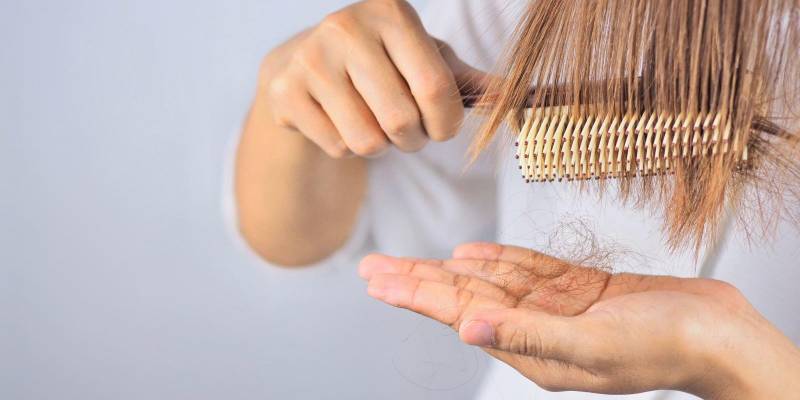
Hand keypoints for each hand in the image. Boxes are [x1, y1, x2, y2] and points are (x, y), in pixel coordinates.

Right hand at [259, 0, 484, 157]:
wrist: (304, 62)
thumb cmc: (381, 62)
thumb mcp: (425, 60)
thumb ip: (469, 81)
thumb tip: (522, 99)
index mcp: (391, 11)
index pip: (435, 88)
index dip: (446, 122)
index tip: (442, 124)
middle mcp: (347, 27)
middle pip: (401, 122)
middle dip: (414, 140)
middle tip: (407, 129)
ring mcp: (311, 58)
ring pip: (368, 141)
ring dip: (381, 146)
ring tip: (373, 121)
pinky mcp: (285, 91)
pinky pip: (338, 147)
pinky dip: (347, 146)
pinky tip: (340, 119)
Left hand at [359, 242, 799, 398]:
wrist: (717, 334)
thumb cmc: (663, 347)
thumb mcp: (591, 345)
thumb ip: (526, 335)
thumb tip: (465, 327)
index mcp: (530, 347)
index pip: (457, 313)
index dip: (414, 294)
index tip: (376, 280)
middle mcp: (535, 328)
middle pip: (462, 297)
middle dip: (416, 280)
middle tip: (373, 267)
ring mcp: (556, 309)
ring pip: (488, 282)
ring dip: (447, 269)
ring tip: (410, 262)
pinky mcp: (579, 290)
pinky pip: (526, 271)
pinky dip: (497, 260)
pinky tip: (471, 254)